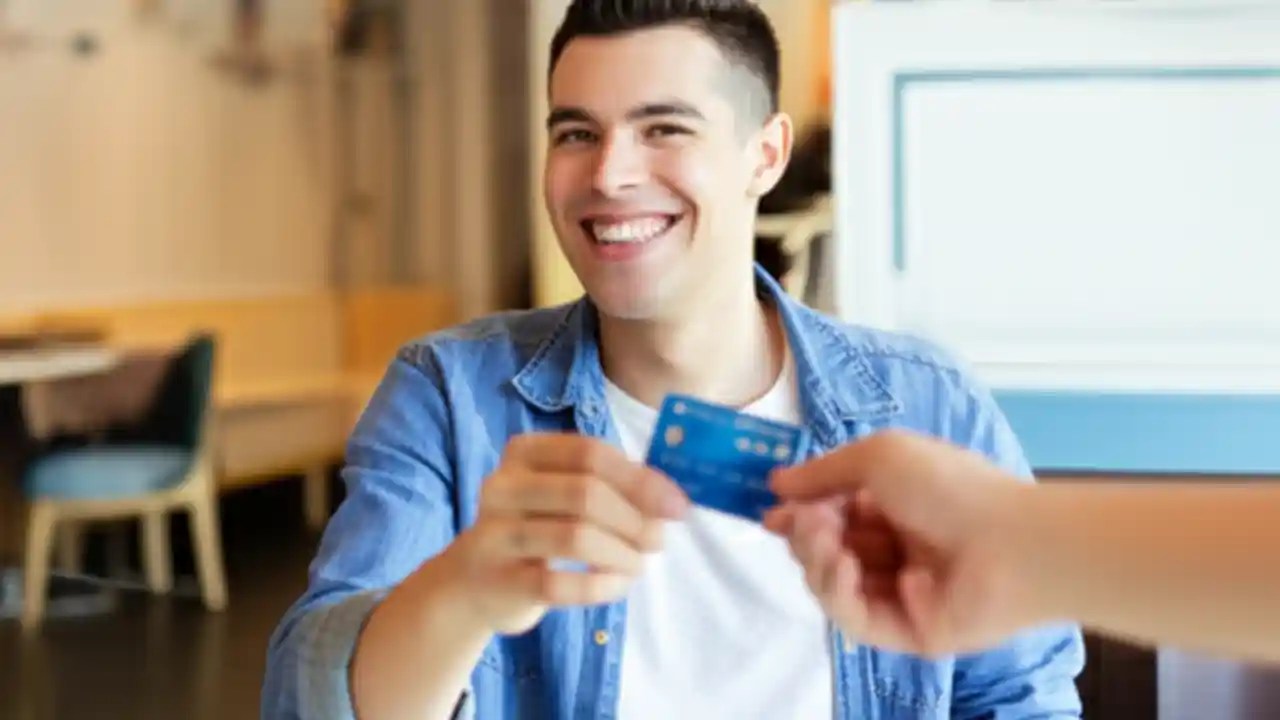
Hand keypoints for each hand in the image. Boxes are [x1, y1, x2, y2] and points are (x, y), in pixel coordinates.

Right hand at [445, 433, 688, 634]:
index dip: (640, 479)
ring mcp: (494, 534)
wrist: (473, 582)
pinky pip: (558, 584)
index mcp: (524, 452)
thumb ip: (610, 488)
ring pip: (574, 537)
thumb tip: (671, 499)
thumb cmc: (534, 529)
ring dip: (622, 554)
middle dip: (634, 519)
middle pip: (585, 493)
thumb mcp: (561, 496)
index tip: (675, 505)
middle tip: (658, 540)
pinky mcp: (497, 580)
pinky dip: (600, 586)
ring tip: (639, 564)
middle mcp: (502, 486)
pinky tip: (616, 585)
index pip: (590, 453)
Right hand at [764, 430, 1041, 655]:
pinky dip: (838, 593)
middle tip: (806, 523)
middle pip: (825, 548)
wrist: (1012, 545)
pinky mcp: (905, 631)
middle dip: (806, 534)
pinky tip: (844, 569)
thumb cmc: (950, 487)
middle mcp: (895, 546)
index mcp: (894, 503)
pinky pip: (854, 618)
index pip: (832, 511)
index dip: (800, 511)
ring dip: (818, 561)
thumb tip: (776, 484)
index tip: (770, 510)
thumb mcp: (879, 456)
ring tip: (829, 544)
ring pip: (832, 583)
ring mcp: (899, 592)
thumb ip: (823, 472)